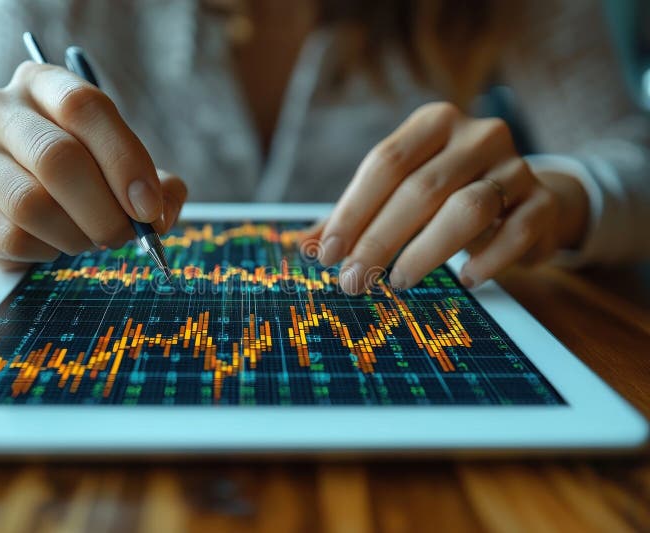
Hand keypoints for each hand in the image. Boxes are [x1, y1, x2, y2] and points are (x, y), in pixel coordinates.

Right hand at [0, 61, 186, 268]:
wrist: (10, 200)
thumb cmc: (78, 175)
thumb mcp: (120, 167)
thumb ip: (154, 185)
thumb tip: (161, 211)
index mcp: (43, 84)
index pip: (84, 107)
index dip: (124, 161)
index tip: (148, 208)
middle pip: (57, 158)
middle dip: (104, 210)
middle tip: (123, 236)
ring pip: (32, 204)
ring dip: (76, 234)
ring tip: (90, 239)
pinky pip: (12, 237)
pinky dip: (47, 251)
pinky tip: (55, 245)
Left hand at [307, 102, 587, 293]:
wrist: (525, 200)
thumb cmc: (446, 198)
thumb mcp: (400, 196)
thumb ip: (354, 217)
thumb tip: (303, 246)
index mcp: (434, 124)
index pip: (385, 163)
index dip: (352, 210)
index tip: (327, 254)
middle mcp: (477, 135)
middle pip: (419, 189)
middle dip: (379, 240)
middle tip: (353, 282)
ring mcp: (515, 166)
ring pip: (467, 208)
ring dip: (425, 251)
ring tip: (398, 283)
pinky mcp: (543, 202)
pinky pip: (516, 231)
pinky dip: (489, 259)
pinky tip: (466, 280)